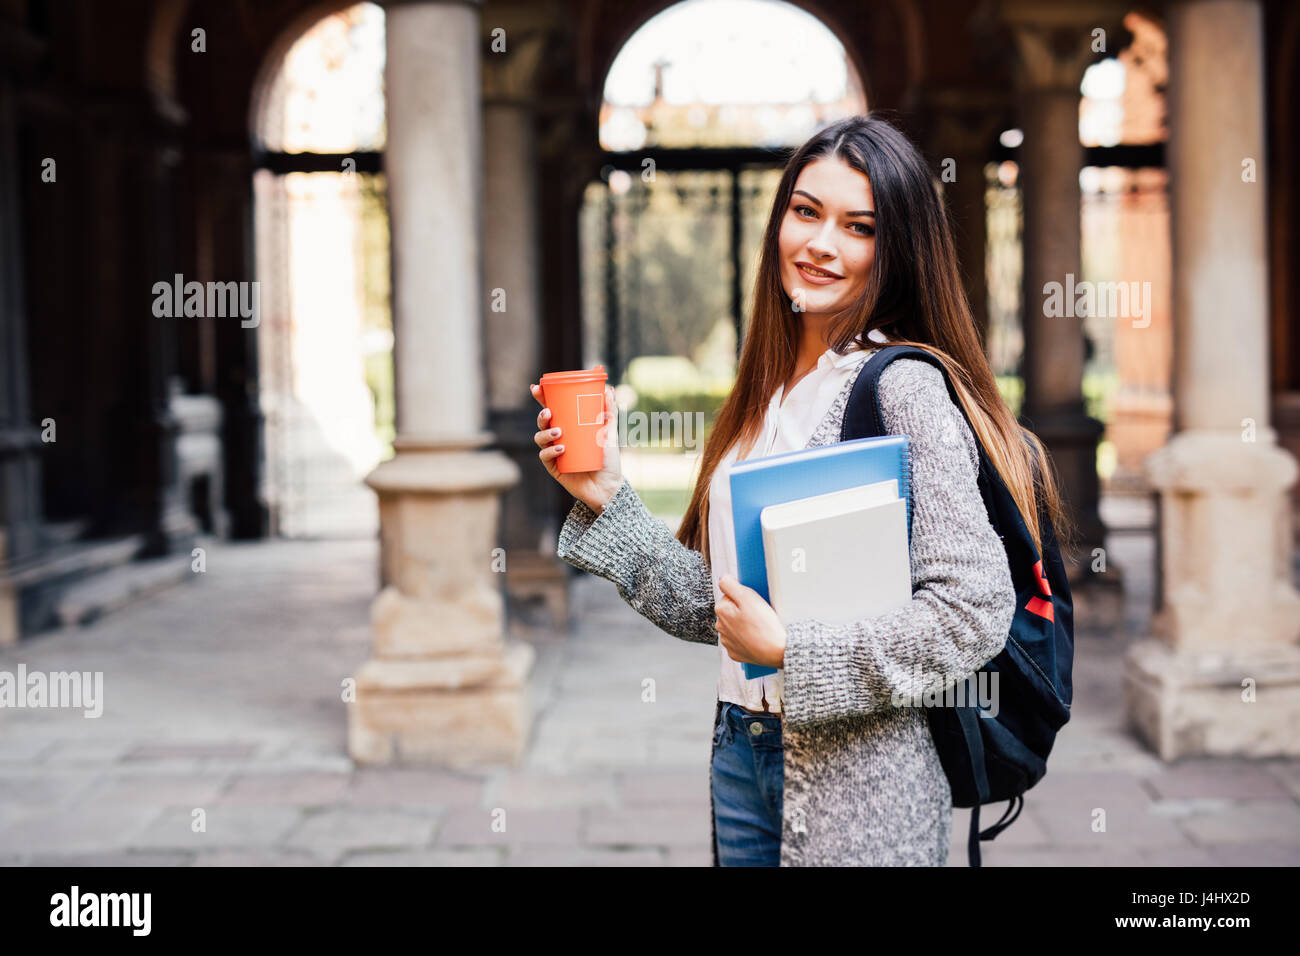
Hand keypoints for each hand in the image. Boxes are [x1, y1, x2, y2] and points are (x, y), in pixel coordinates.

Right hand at [530, 382, 623, 513]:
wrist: (609, 486)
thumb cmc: (608, 459)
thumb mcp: (610, 433)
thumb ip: (610, 412)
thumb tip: (609, 390)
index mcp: (568, 427)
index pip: (552, 409)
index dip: (542, 398)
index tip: (537, 387)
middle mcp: (558, 438)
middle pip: (542, 423)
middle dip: (541, 415)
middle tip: (549, 412)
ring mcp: (555, 453)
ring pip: (540, 438)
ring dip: (545, 433)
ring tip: (558, 433)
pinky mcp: (555, 468)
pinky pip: (546, 457)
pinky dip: (551, 451)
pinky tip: (561, 449)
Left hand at [716, 574, 786, 668]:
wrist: (777, 650)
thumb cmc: (763, 624)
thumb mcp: (748, 597)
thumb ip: (730, 584)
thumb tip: (722, 578)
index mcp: (721, 611)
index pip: (728, 596)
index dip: (742, 597)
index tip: (752, 603)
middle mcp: (720, 627)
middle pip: (731, 612)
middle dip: (742, 610)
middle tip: (758, 614)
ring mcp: (727, 642)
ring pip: (735, 627)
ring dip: (743, 625)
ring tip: (759, 627)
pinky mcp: (735, 653)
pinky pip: (739, 642)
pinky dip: (747, 639)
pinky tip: (757, 637)